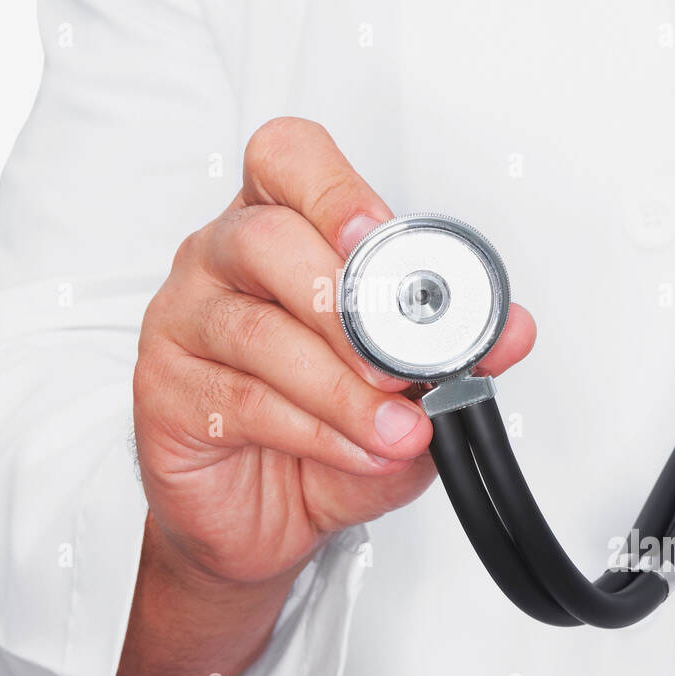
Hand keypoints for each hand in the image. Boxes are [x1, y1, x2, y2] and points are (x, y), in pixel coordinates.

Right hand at [133, 117, 535, 587]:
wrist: (262, 516)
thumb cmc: (324, 430)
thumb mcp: (407, 391)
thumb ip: (455, 354)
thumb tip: (510, 329)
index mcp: (280, 225)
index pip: (287, 159)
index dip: (333, 189)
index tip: (378, 235)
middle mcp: (222, 258)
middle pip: (264, 240)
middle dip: (345, 303)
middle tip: (399, 362)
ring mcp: (184, 321)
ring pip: (258, 332)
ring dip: (341, 389)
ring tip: (393, 429)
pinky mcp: (164, 391)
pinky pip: (243, 401)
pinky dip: (316, 432)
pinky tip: (355, 450)